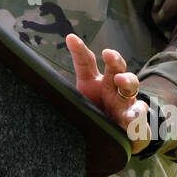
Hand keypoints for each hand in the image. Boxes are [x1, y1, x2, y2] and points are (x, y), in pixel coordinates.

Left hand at [65, 33, 150, 154]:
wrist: (115, 137)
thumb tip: (38, 86)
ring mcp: (124, 101)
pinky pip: (138, 113)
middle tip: (108, 54)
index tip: (71, 38)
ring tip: (121, 80)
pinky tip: (130, 116)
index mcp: (92, 82)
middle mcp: (110, 87)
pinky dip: (135, 114)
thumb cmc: (94, 115)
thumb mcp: (77, 104)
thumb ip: (63, 97)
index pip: (86, 62)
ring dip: (126, 81)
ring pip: (130, 85)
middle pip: (114, 67)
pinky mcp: (135, 118)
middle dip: (113, 59)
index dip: (79, 50)